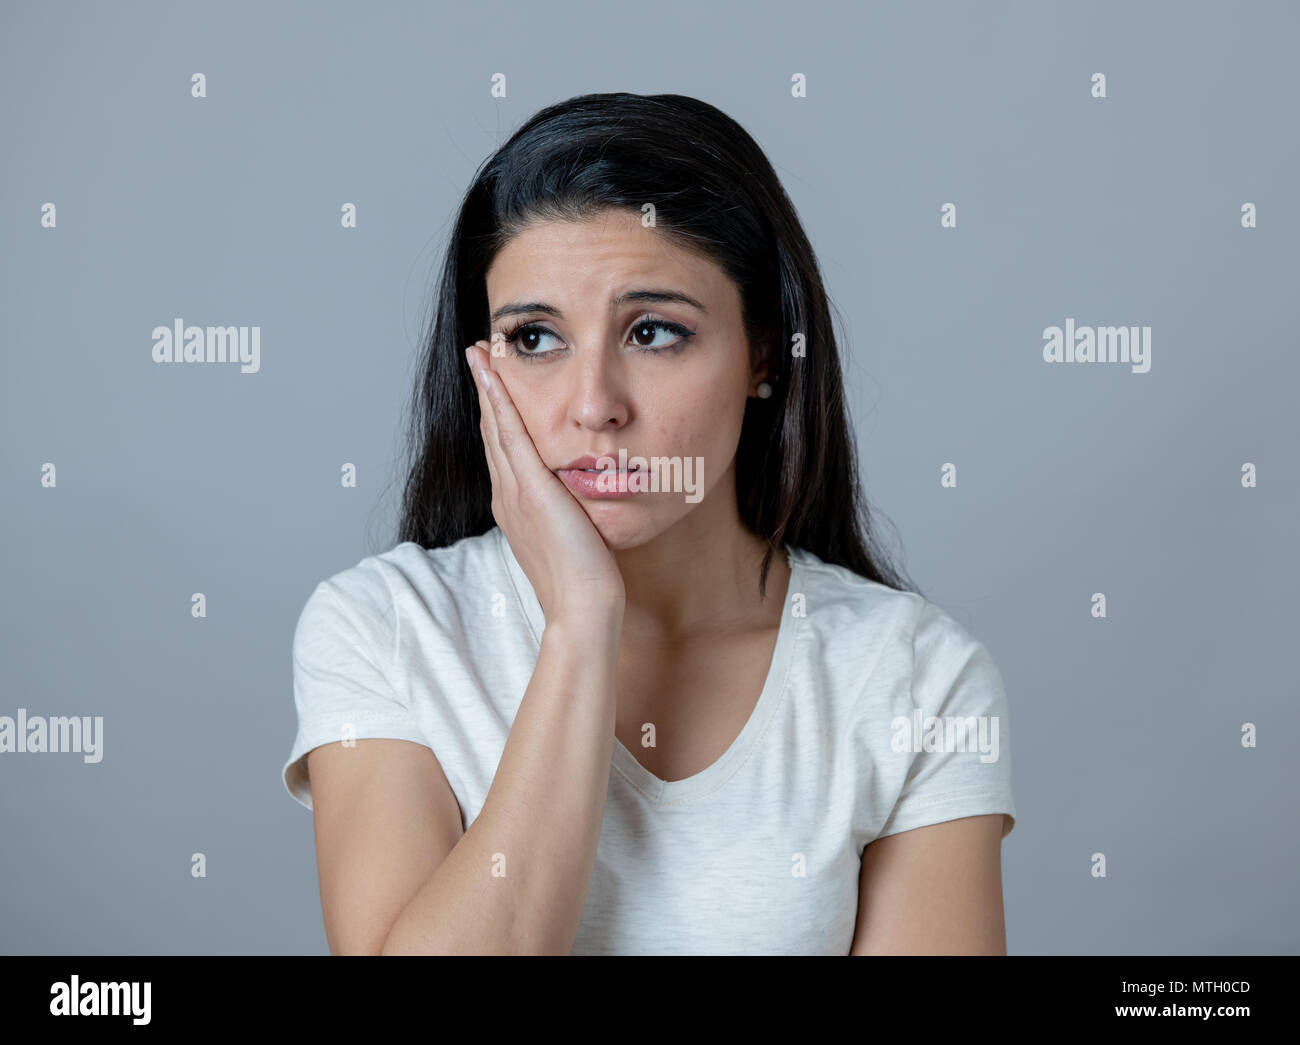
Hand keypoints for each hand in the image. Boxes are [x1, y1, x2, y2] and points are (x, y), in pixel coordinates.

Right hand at [466, 340, 625, 620]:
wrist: (583, 608)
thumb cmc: (587, 582)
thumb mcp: (576, 537)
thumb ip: (571, 514)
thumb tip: (582, 500)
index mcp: (516, 507)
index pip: (503, 449)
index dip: (495, 414)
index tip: (493, 384)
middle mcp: (507, 496)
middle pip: (491, 432)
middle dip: (485, 392)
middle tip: (478, 354)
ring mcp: (515, 492)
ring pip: (495, 427)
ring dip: (487, 387)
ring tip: (480, 353)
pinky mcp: (531, 490)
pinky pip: (509, 435)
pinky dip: (498, 402)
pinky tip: (493, 374)